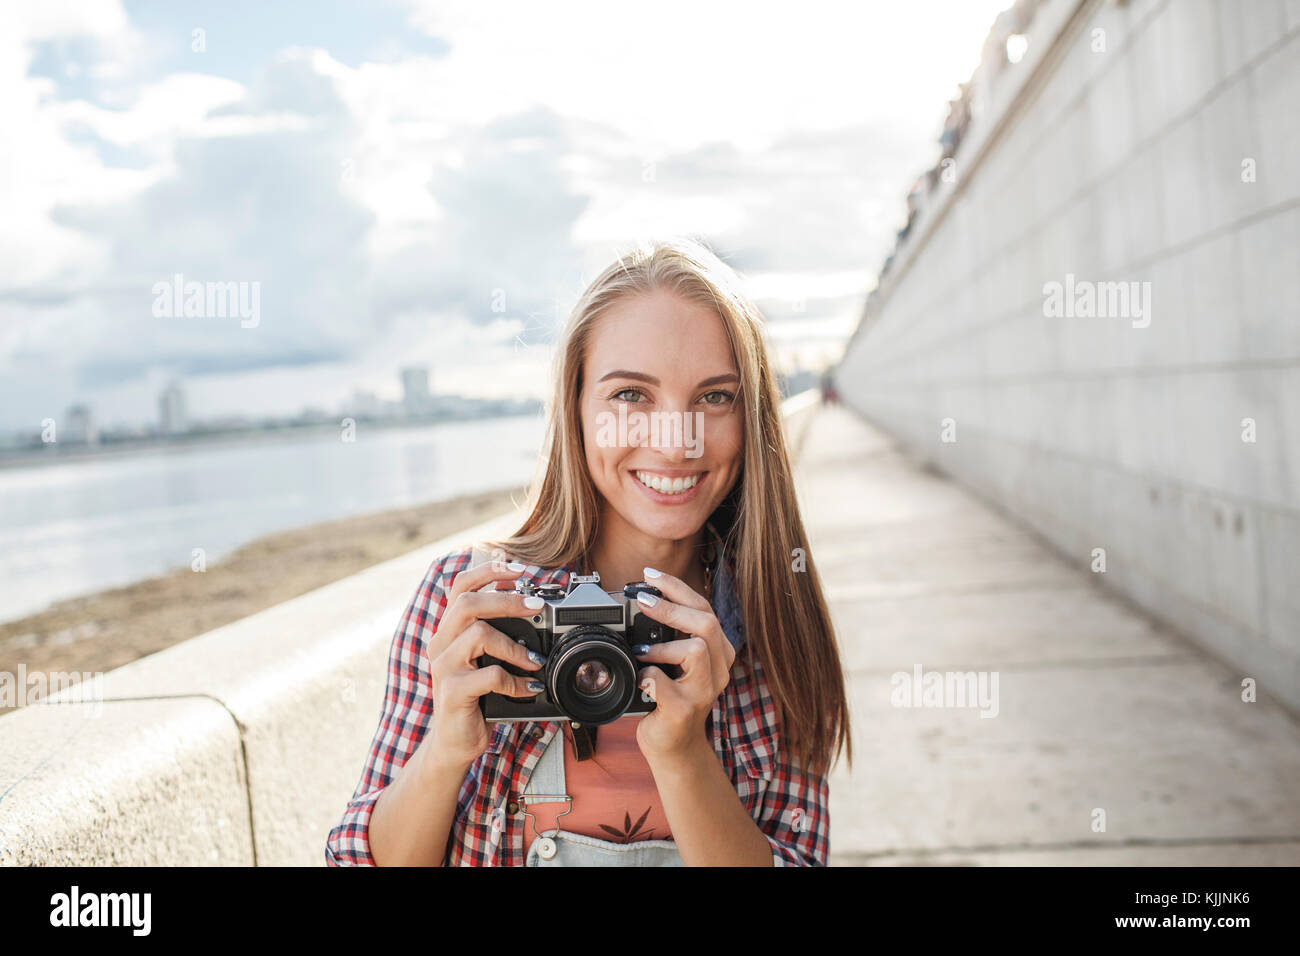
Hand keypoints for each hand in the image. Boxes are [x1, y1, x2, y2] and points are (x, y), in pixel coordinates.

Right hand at [420, 556, 548, 768]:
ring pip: (478, 634)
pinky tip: (527, 688)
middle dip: (506, 599)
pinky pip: (489, 676)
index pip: (460, 586)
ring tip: (536, 661)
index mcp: (449, 631)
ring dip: (515, 646)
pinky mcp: (453, 693)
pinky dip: (514, 681)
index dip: (488, 571)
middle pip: (468, 603)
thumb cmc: (475, 698)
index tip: (518, 569)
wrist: (453, 743)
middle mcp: (441, 644)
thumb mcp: (484, 661)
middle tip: (536, 605)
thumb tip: (528, 604)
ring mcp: (444, 668)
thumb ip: (496, 634)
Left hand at [630, 566, 736, 761]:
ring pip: (696, 650)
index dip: (677, 587)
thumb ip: (670, 636)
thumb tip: (642, 598)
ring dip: (662, 646)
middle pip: (707, 623)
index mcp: (719, 651)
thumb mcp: (676, 662)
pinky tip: (641, 679)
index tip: (650, 574)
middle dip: (671, 607)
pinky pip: (667, 685)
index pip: (705, 608)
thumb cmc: (671, 699)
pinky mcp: (685, 711)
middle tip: (641, 600)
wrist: (674, 746)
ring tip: (641, 652)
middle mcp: (719, 669)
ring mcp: (705, 692)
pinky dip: (649, 676)